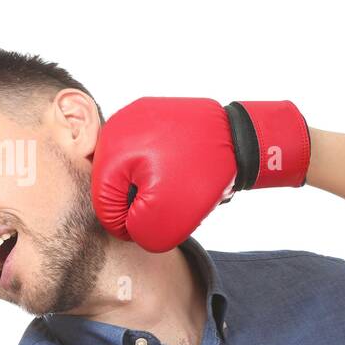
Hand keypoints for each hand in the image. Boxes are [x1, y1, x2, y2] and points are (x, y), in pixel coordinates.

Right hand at [91, 96, 309, 251]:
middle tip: (175, 201)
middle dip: (143, 202)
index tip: (160, 222)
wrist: (241, 137)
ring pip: (132, 170)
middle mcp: (115, 127)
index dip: (131, 225)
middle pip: (116, 186)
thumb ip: (139, 232)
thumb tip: (131, 227)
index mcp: (110, 152)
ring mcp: (134, 116)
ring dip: (153, 185)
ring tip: (181, 184)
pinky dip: (163, 167)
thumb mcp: (170, 218)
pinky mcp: (153, 113)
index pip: (104, 206)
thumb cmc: (205, 174)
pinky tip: (183, 169)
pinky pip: (147, 151)